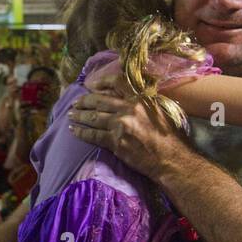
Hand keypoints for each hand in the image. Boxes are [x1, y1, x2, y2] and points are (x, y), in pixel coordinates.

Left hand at [67, 73, 191, 179]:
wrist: (171, 159)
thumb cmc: (170, 136)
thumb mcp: (159, 110)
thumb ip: (143, 101)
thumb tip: (128, 95)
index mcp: (140, 99)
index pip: (117, 81)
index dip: (101, 81)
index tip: (91, 84)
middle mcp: (128, 109)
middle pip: (99, 101)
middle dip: (84, 101)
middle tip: (75, 102)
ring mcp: (120, 126)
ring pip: (93, 117)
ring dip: (79, 116)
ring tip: (71, 115)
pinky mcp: (115, 142)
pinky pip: (93, 135)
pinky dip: (81, 132)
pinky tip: (74, 131)